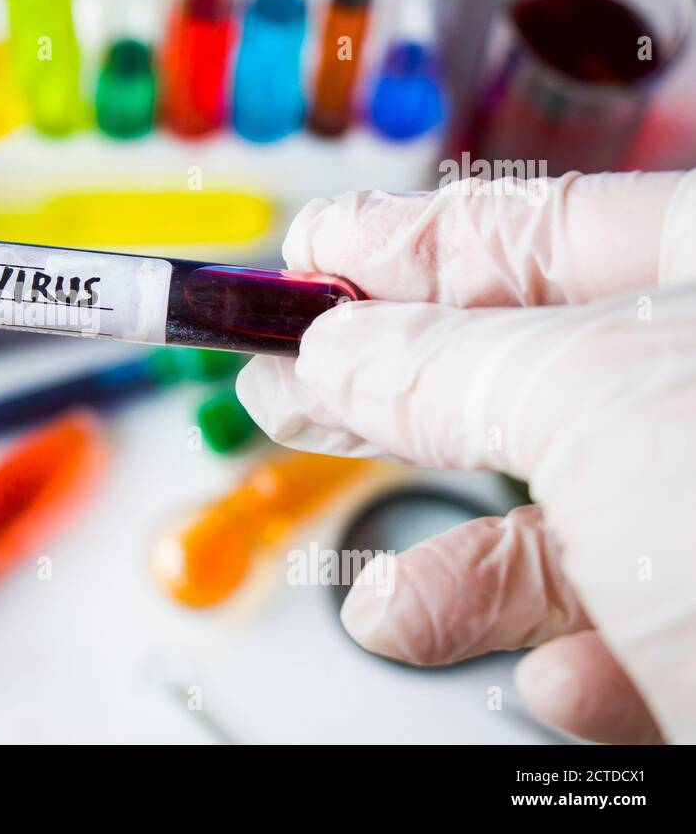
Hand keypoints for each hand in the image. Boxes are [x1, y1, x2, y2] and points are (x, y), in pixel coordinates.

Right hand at [237, 170, 695, 743]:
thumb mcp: (607, 405)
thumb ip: (453, 360)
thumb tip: (340, 343)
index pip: (546, 234)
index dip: (403, 240)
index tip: (308, 251)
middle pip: (531, 372)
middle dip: (393, 388)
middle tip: (285, 377)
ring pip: (573, 525)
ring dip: (463, 574)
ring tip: (391, 603)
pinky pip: (632, 633)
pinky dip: (570, 661)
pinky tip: (551, 683)